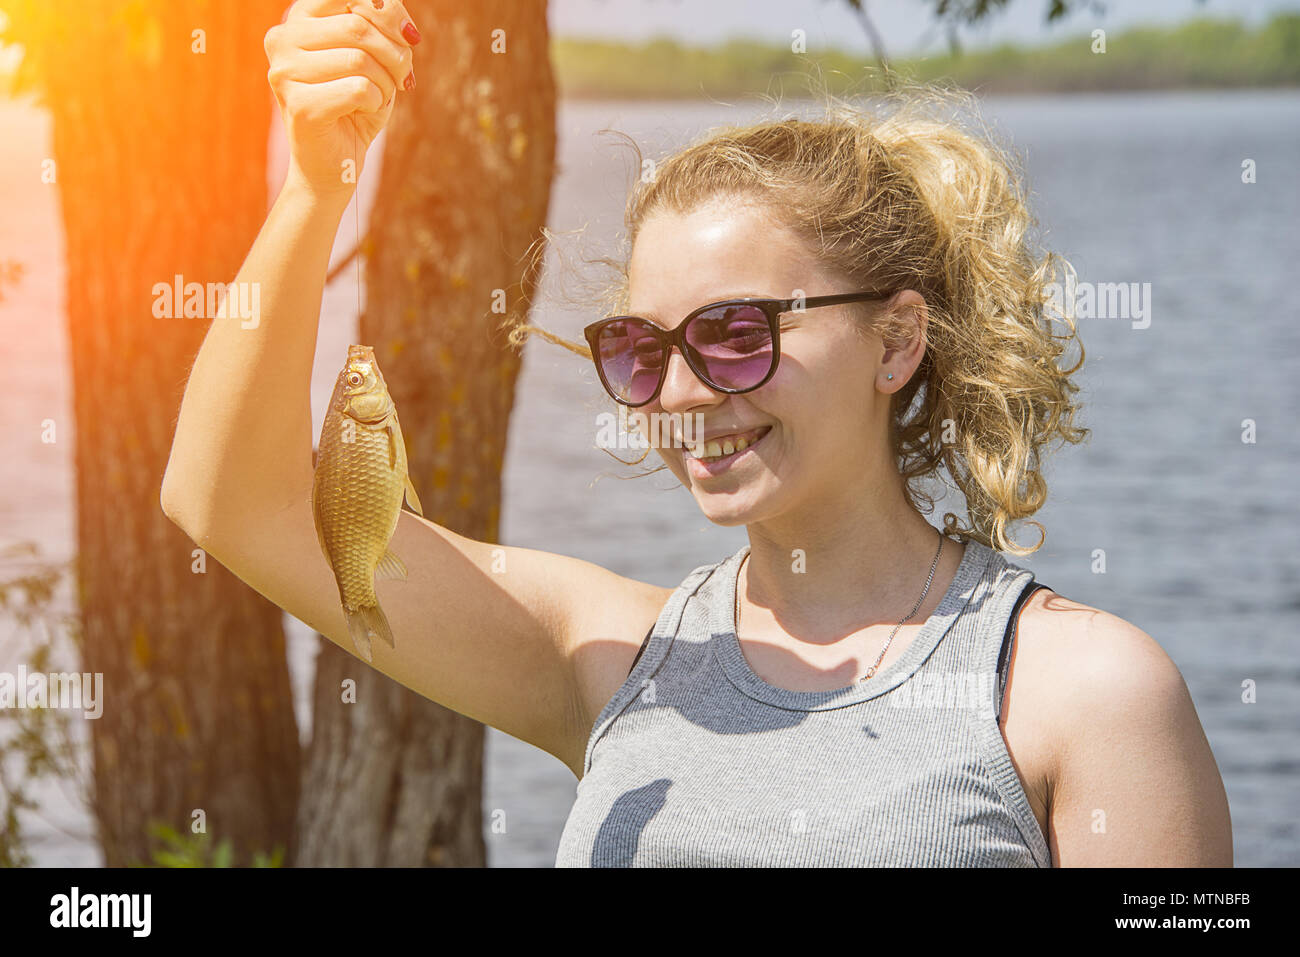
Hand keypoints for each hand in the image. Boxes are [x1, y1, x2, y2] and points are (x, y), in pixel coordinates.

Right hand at [264, 0, 421, 198]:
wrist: (334, 164)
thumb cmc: (356, 105)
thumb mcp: (374, 56)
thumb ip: (382, 26)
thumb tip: (397, 15)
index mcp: (299, 17)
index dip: (388, 10)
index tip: (408, 36)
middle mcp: (282, 38)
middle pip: (358, 25)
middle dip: (395, 54)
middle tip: (402, 78)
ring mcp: (285, 72)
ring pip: (361, 59)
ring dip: (386, 82)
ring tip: (378, 98)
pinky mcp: (300, 105)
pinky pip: (360, 89)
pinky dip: (376, 103)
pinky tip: (363, 112)